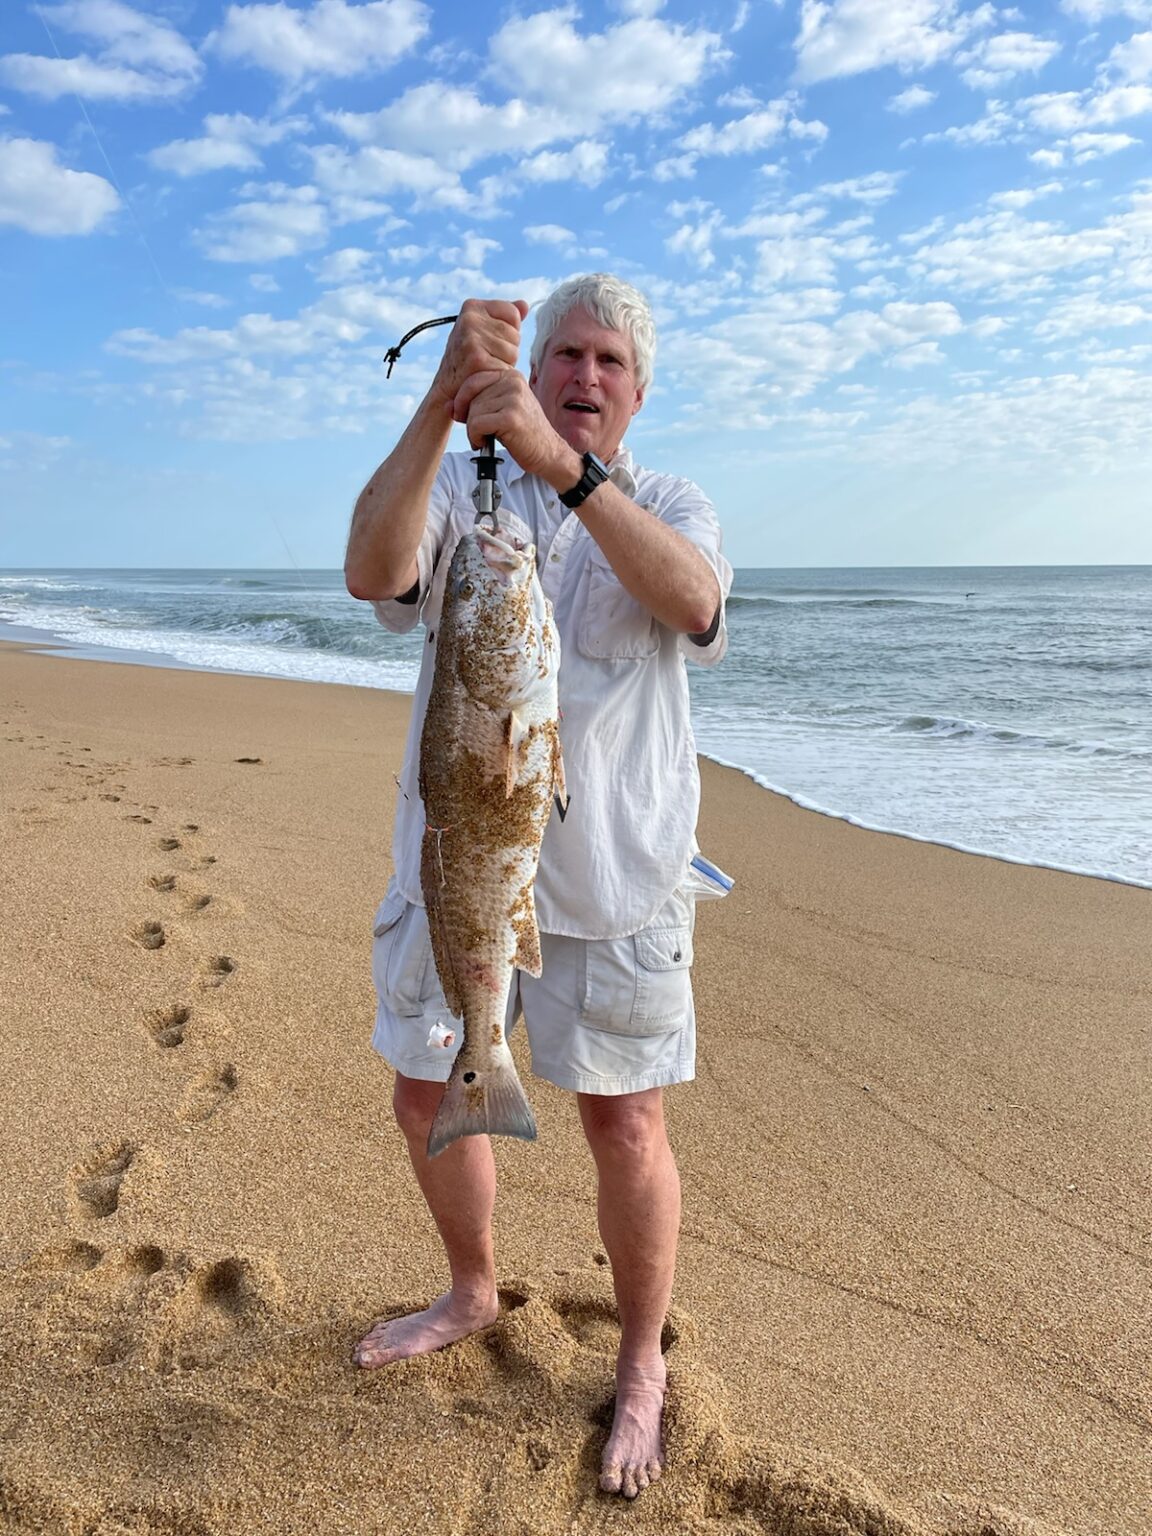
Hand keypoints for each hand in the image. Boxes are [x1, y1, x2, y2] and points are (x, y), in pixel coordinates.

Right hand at [429, 298, 527, 413]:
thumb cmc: (468, 362)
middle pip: (515, 334)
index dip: (507, 333)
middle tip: (486, 359)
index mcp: (472, 307)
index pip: (513, 313)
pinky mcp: (477, 359)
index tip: (488, 343)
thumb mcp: (483, 333)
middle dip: (506, 350)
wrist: (447, 393)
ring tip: (485, 368)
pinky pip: (507, 366)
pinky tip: (485, 378)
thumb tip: (524, 306)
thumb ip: (504, 318)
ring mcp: (472, 339)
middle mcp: (469, 319)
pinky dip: (500, 376)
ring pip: (513, 351)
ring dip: (504, 364)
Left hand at [455, 368, 574, 483]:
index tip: (463, 416)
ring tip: (486, 438)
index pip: (473, 379)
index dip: (462, 399)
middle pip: (471, 396)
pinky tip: (485, 442)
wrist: (548, 454)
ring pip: (473, 411)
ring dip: (473, 430)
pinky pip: (477, 424)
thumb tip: (446, 405)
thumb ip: (476, 404)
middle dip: (469, 418)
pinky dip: (476, 437)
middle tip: (480, 433)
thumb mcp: (499, 412)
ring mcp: (513, 398)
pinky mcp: (511, 417)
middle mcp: (513, 382)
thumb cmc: (523, 434)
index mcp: (511, 376)